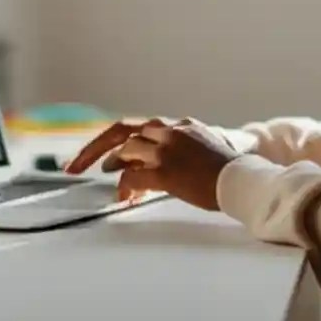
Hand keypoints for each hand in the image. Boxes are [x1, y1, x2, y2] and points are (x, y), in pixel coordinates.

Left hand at [64, 117, 240, 210]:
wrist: (245, 178)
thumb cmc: (229, 169)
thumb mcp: (204, 147)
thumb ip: (180, 147)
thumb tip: (158, 163)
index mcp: (179, 125)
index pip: (138, 127)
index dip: (116, 141)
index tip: (101, 152)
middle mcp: (170, 131)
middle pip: (121, 131)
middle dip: (94, 148)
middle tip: (75, 165)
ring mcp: (166, 150)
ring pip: (125, 151)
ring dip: (111, 167)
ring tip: (106, 179)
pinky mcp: (166, 171)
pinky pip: (133, 177)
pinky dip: (124, 186)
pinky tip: (125, 196)